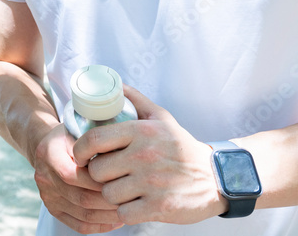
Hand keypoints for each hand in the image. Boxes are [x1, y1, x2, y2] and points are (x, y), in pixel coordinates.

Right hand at [31, 122, 123, 233]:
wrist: (50, 145)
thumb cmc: (72, 135)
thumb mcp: (81, 129)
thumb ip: (96, 142)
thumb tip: (122, 155)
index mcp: (48, 153)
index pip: (72, 175)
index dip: (99, 180)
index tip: (123, 179)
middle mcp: (44, 176)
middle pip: (80, 197)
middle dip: (109, 200)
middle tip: (132, 198)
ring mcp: (47, 195)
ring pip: (82, 214)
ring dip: (108, 215)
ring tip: (128, 209)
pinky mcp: (53, 208)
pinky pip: (79, 225)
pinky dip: (100, 226)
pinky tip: (116, 220)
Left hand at [73, 86, 224, 224]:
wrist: (217, 178)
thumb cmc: (182, 147)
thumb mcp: (162, 118)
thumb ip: (136, 100)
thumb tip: (115, 84)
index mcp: (141, 132)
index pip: (94, 139)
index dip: (79, 150)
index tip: (80, 156)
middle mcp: (145, 155)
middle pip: (97, 170)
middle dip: (99, 175)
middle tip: (111, 175)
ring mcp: (152, 183)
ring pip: (108, 194)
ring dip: (113, 195)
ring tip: (126, 189)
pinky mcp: (159, 207)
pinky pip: (123, 214)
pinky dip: (126, 212)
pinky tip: (135, 204)